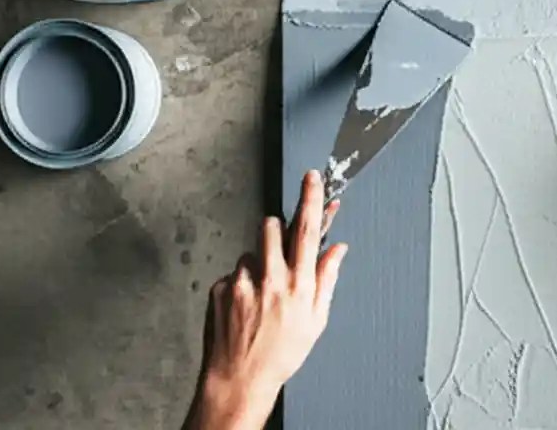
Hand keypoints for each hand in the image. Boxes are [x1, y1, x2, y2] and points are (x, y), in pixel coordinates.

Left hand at [184, 171, 346, 429]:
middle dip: (277, 230)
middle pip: (272, 227)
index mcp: (299, 285)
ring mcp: (241, 282)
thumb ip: (327, 279)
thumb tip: (337, 249)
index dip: (311, 199)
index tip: (312, 178)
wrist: (239, 379)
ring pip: (251, 250)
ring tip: (261, 294)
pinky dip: (240, 283)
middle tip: (279, 252)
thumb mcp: (316, 320)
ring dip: (257, 262)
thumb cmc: (281, 354)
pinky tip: (244, 307)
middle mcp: (270, 279)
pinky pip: (232, 272)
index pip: (308, 230)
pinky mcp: (219, 288)